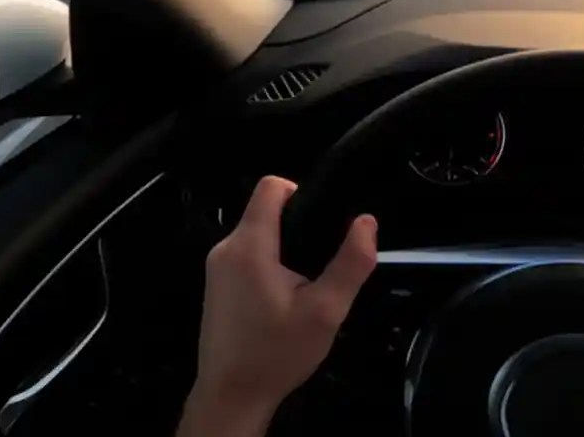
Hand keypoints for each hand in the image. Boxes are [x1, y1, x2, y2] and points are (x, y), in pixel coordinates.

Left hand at [177, 176, 377, 436]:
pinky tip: (286, 301)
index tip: (325, 221)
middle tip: (323, 264)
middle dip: (298, 229)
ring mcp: (216, 269)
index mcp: (249, 245)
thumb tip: (367, 222)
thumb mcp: (325, 311)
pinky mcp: (216, 287)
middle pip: (266, 213)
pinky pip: (248, 259)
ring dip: (285, 251)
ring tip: (307, 286)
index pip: (270, 186)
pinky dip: (269, 268)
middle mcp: (225, 248)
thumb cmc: (277, 352)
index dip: (302, 190)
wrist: (232, 397)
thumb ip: (350, 263)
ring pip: (259, 238)